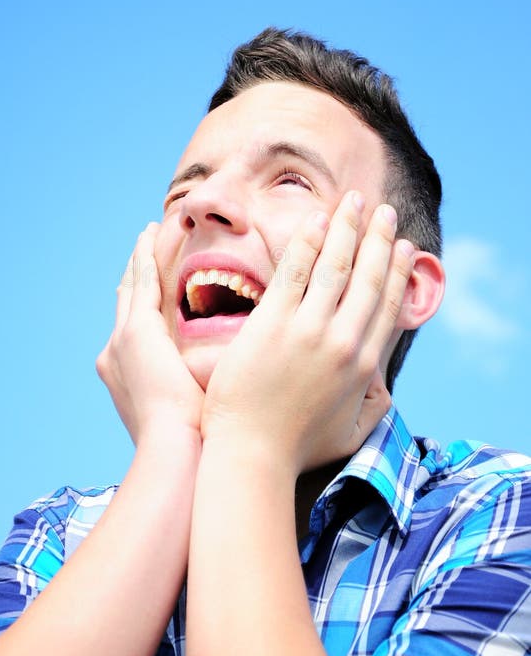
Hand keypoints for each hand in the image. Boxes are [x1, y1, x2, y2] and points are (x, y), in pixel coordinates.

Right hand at [96, 223, 203, 446]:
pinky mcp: (136, 332)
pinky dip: (144, 258)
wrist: (175, 452)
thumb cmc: (195, 442)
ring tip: (148, 234)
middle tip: (145, 248)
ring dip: (140, 259)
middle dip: (136, 275)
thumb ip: (201, 390)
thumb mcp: (193, 411)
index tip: (153, 284)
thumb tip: (231, 383)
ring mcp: (122, 342)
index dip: (143, 303)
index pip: (136, 329)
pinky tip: (151, 236)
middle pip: (126, 303)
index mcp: (127, 376)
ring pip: (131, 287)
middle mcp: (115, 355)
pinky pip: (141, 283)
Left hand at [201, 192, 414, 474]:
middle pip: (368, 278)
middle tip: (383, 211)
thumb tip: (383, 388)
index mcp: (363, 367)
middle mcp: (342, 342)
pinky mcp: (272, 323)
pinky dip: (309, 242)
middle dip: (378, 240)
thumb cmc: (296, 447)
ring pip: (335, 267)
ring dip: (348, 229)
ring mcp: (307, 330)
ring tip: (355, 201)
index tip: (404, 248)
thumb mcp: (351, 431)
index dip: (398, 272)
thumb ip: (372, 406)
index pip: (387, 306)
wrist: (251, 454)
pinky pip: (294, 271)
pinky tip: (318, 220)